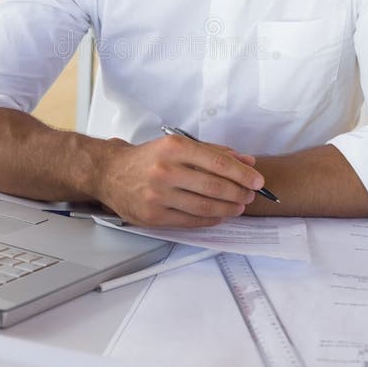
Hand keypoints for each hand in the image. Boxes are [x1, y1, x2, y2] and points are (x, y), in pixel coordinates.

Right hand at [95, 134, 264, 227]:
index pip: (218, 163)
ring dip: (228, 209)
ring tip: (239, 207)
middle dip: (239, 193)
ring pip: (204, 206)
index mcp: (174, 148)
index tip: (258, 180)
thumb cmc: (148, 158)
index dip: (242, 174)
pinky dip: (210, 219)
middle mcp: (166, 170)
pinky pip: (190, 221)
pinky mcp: (153, 216)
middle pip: (214, 186)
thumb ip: (213, 152)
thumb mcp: (178, 145)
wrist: (110, 173)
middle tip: (250, 195)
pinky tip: (220, 215)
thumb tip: (246, 161)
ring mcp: (158, 195)